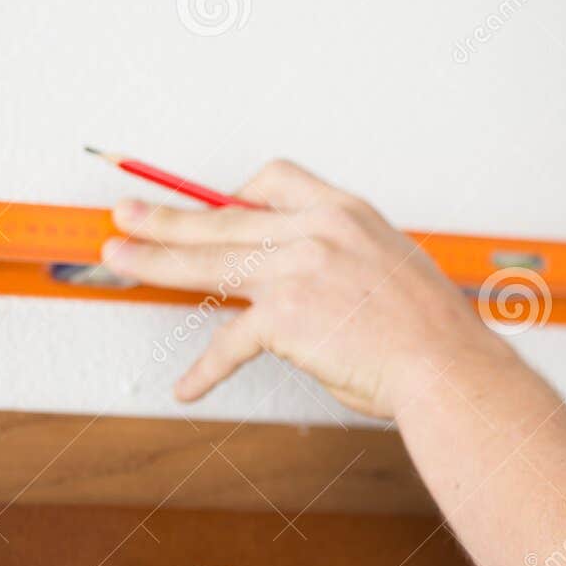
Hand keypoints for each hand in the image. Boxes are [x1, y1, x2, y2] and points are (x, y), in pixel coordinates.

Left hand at [100, 159, 514, 417]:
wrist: (447, 364)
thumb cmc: (432, 330)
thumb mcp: (393, 266)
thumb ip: (345, 260)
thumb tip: (313, 281)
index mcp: (346, 212)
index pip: (272, 181)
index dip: (231, 195)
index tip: (209, 206)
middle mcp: (317, 230)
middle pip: (221, 218)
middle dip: (165, 217)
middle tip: (127, 215)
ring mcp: (297, 269)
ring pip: (207, 262)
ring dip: (153, 261)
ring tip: (118, 258)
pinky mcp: (284, 316)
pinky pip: (228, 341)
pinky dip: (206, 370)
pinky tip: (188, 385)